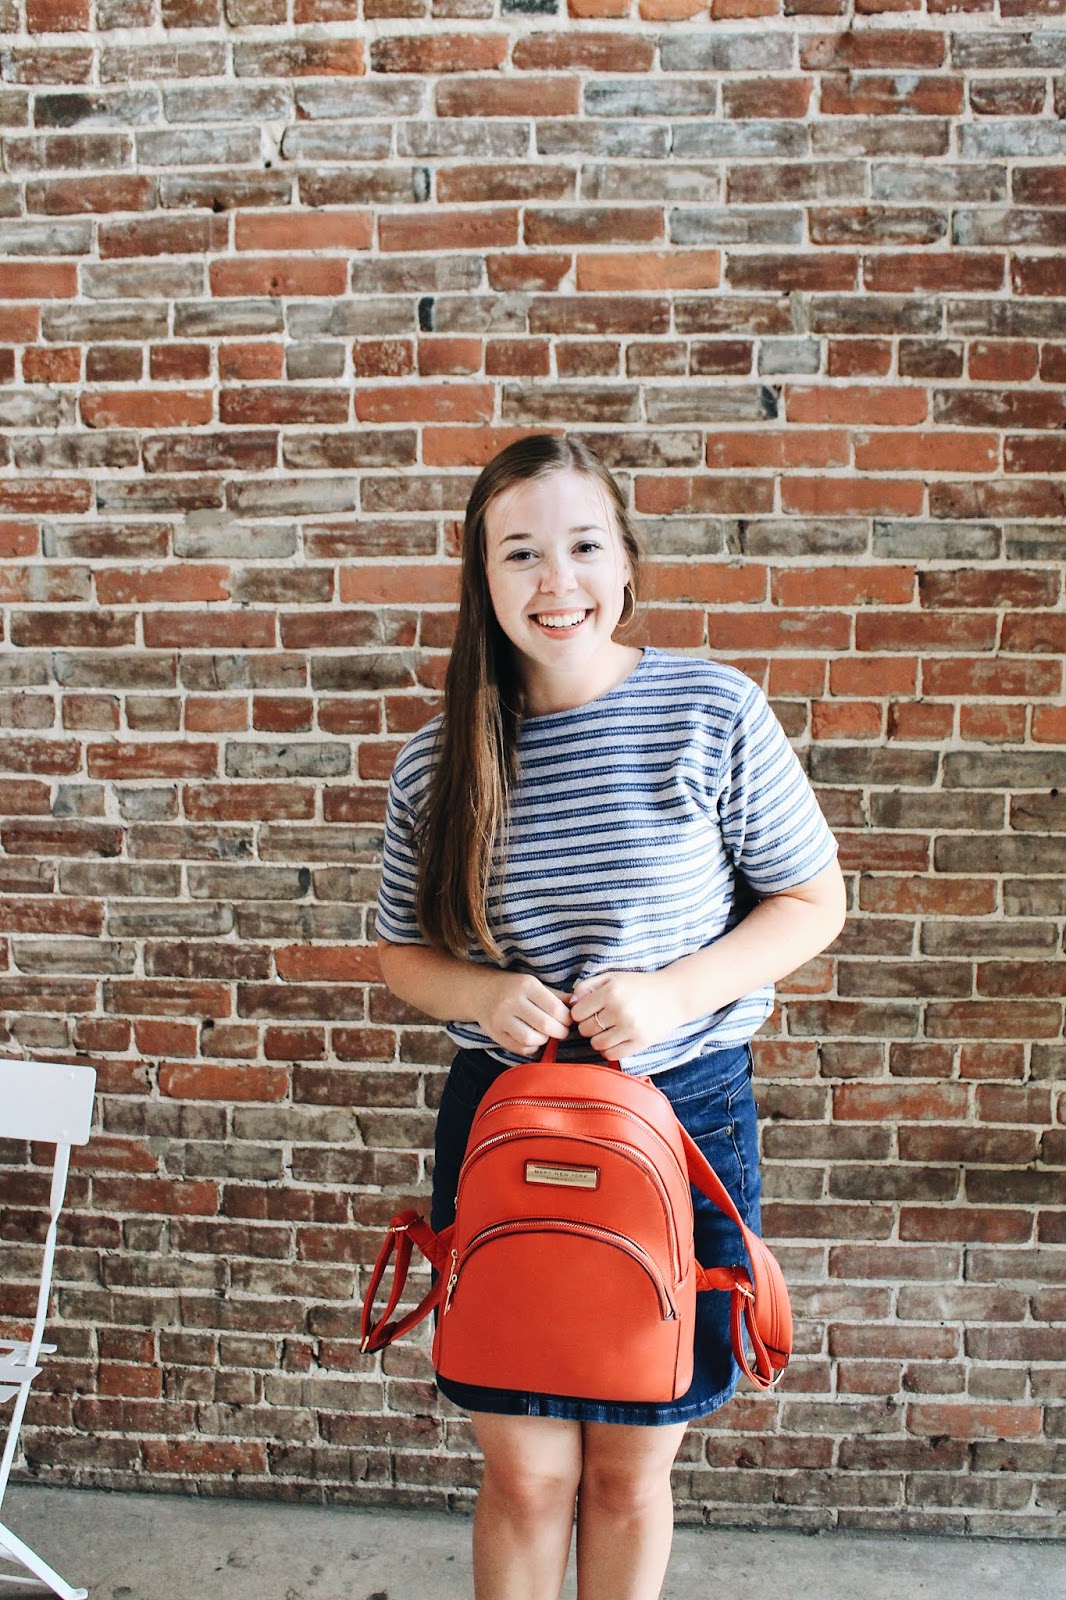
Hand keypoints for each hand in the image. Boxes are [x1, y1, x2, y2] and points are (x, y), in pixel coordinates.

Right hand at [474, 971, 572, 1056]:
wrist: (480, 991)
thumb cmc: (514, 988)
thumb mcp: (534, 985)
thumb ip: (556, 996)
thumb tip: (578, 1003)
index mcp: (526, 985)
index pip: (554, 1008)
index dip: (567, 1019)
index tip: (569, 1021)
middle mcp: (512, 1001)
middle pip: (544, 1024)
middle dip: (559, 1032)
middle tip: (562, 1031)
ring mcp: (501, 1019)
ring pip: (530, 1038)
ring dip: (544, 1040)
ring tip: (546, 1034)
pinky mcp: (495, 1033)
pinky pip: (519, 1048)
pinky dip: (531, 1048)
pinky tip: (534, 1041)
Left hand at [570, 970, 687, 1059]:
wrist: (673, 995)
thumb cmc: (639, 985)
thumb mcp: (613, 977)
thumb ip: (588, 985)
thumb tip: (570, 1002)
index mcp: (611, 992)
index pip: (577, 1013)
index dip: (580, 1013)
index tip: (589, 1011)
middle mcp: (619, 1010)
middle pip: (584, 1029)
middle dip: (588, 1026)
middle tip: (599, 1020)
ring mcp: (630, 1029)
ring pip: (596, 1044)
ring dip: (597, 1039)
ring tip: (607, 1030)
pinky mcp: (640, 1043)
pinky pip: (611, 1054)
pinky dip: (608, 1049)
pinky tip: (615, 1039)